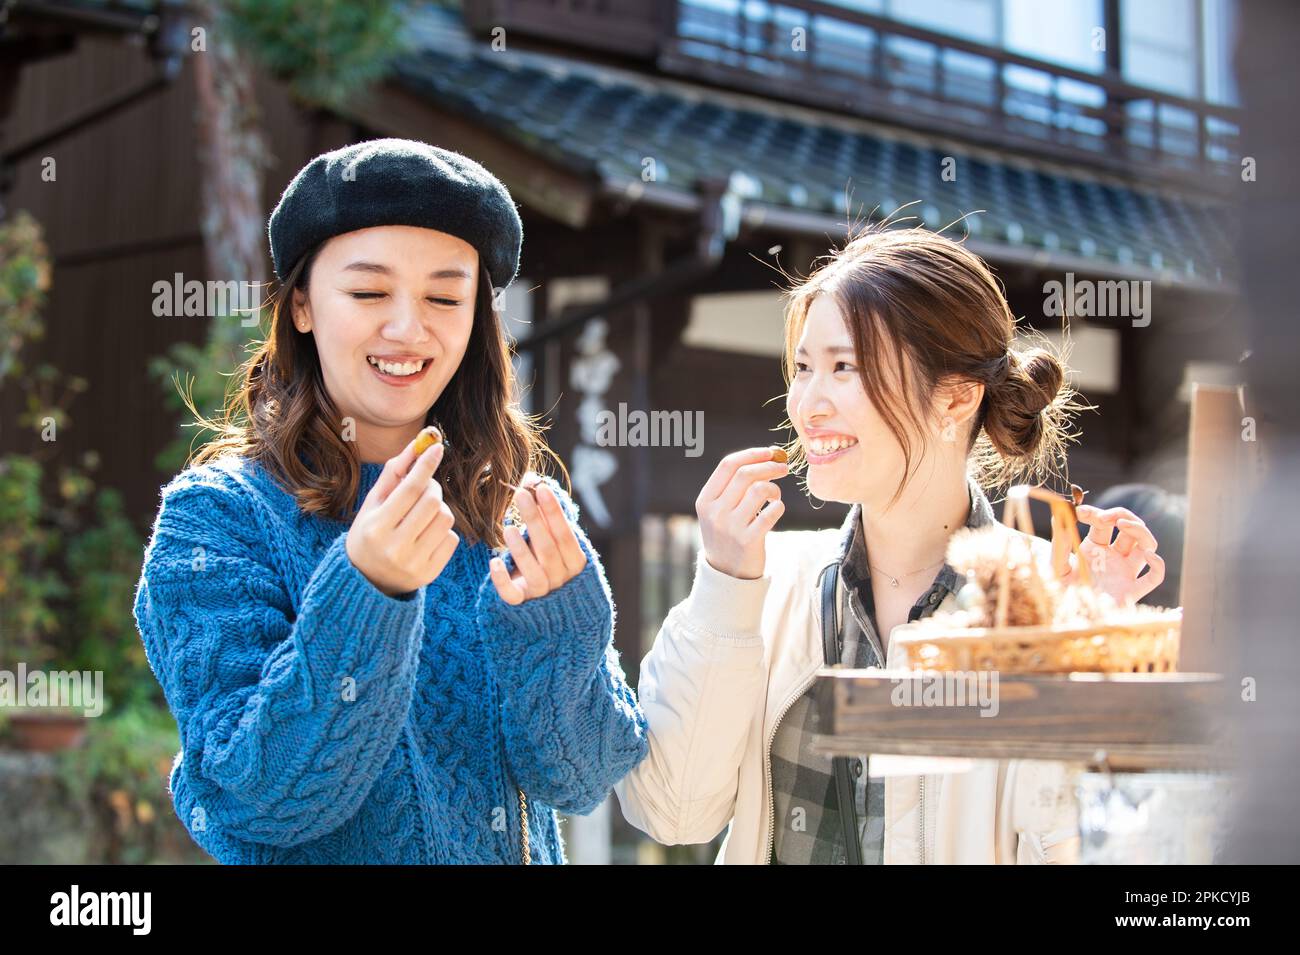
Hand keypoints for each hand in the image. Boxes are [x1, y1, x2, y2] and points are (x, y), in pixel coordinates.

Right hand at [346, 437, 458, 596]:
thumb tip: (416, 445)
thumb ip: (394, 474)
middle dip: (432, 487)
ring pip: (445, 518)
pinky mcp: (430, 573)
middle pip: (432, 501)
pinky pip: (452, 538)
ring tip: (423, 514)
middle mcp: (395, 547)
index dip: (426, 465)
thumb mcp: (373, 504)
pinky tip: (427, 534)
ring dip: (439, 508)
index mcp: (376, 527)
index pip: (410, 488)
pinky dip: (443, 530)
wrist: (367, 580)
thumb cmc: (370, 533)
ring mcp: (414, 563)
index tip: (437, 447)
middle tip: (424, 488)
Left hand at [489, 478, 587, 605]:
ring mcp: (542, 591)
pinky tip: (494, 562)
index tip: (541, 489)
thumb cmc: (549, 556)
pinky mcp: (522, 602)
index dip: (553, 511)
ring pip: (533, 571)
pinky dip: (502, 580)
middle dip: (534, 520)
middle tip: (520, 495)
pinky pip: (512, 595)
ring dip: (520, 549)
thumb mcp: (552, 535)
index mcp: (574, 561)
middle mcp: (561, 577)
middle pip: (548, 549)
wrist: (548, 601)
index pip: (565, 534)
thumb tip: (532, 478)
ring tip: (508, 527)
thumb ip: (544, 510)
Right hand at [696, 447, 787, 579]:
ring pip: (759, 490)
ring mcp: (730, 527)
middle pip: (745, 474)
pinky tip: (776, 509)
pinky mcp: (748, 541)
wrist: (727, 574)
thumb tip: (767, 455)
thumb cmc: (728, 534)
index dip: (752, 454)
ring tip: (774, 496)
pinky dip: (778, 506)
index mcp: (705, 500)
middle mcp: (715, 512)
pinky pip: (771, 512)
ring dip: (774, 489)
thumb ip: (734, 486)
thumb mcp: (718, 511)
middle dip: (769, 466)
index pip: (728, 465)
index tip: (769, 452)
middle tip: (783, 468)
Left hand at [1051, 504, 1165, 604]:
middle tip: (1103, 517)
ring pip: (1146, 545)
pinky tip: (1147, 555)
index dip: (1096, 513)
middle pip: (1130, 529)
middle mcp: (1113, 557)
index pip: (1104, 523)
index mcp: (1095, 548)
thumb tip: (1058, 516)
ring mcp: (1124, 572)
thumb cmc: (1057, 592)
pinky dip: (1158, 565)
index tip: (1080, 512)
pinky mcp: (1131, 591)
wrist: (1061, 618)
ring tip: (1122, 524)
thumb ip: (1060, 543)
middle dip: (1120, 515)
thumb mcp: (1055, 565)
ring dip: (1140, 530)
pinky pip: (1154, 577)